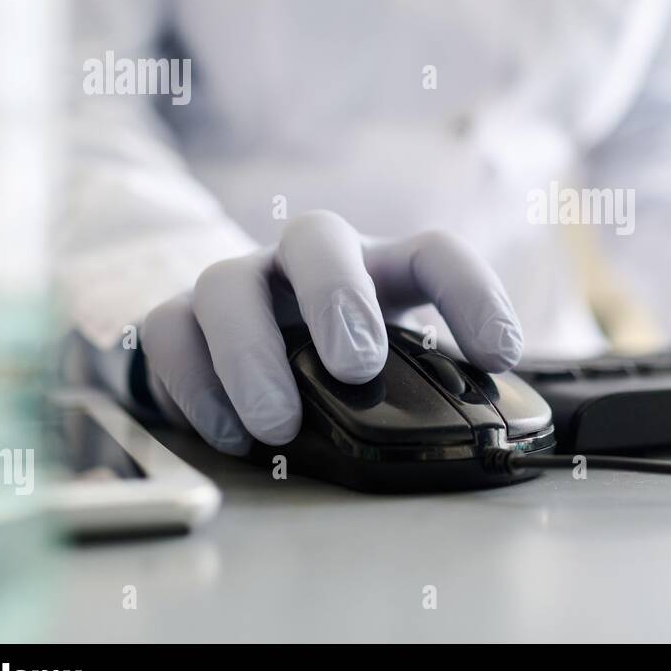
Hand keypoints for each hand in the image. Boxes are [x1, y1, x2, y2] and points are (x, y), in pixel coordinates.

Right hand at [139, 211, 522, 453]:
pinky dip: (196, 386)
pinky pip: (170, 331)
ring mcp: (240, 282)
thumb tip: (467, 433)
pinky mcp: (178, 318)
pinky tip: (233, 436)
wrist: (244, 352)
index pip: (434, 253)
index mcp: (379, 267)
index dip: (473, 295)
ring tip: (280, 426)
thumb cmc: (336, 361)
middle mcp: (308, 261)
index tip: (500, 355)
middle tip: (357, 367)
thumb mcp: (394, 366)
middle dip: (336, 297)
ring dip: (252, 356)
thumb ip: (423, 385)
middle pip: (316, 235)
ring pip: (228, 282)